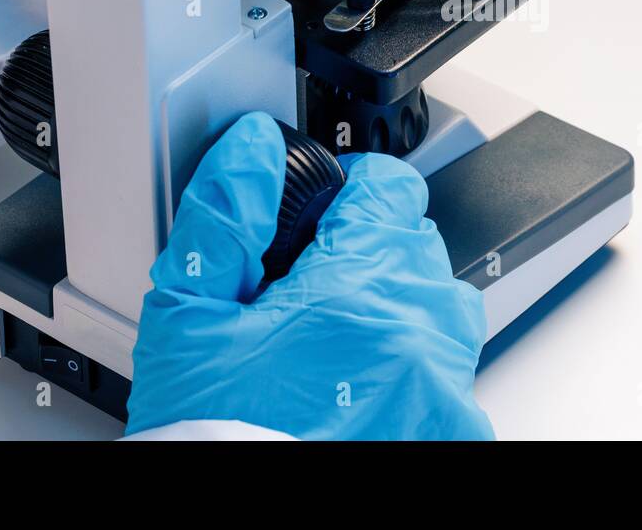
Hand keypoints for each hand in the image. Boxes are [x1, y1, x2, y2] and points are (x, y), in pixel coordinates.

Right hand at [125, 112, 493, 440]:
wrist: (239, 525)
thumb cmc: (215, 438)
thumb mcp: (188, 320)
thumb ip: (223, 219)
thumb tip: (253, 150)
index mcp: (359, 287)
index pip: (392, 186)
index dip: (352, 185)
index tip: (327, 206)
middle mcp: (419, 331)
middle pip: (417, 243)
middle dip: (369, 248)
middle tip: (310, 286)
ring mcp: (443, 384)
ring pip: (443, 304)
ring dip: (400, 303)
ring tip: (338, 336)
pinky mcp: (451, 429)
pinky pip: (453, 372)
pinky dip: (417, 367)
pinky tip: (364, 384)